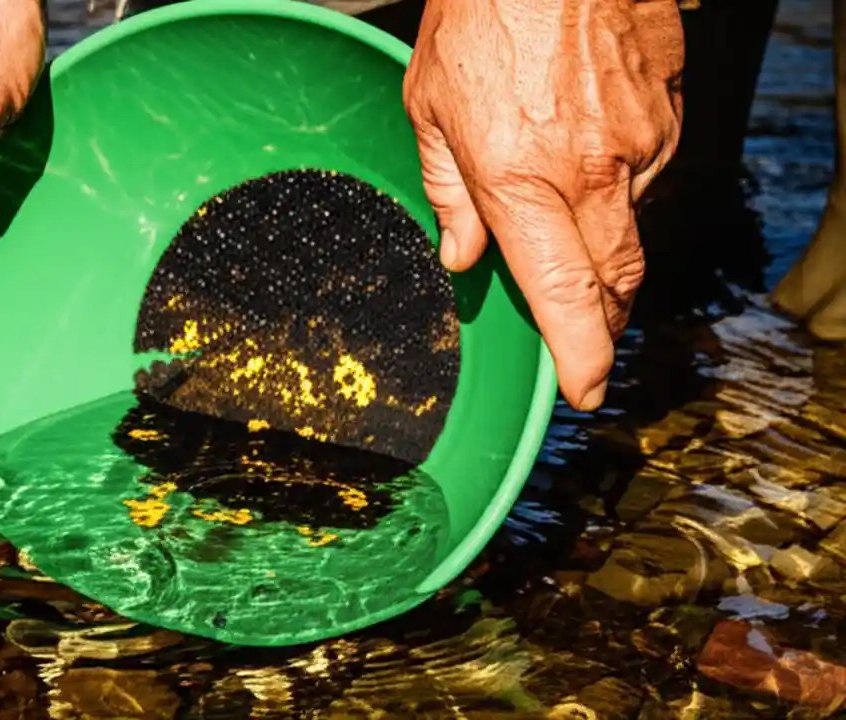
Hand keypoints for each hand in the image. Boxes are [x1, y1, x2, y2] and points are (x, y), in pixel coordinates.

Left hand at [404, 0, 683, 410]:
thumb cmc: (481, 14)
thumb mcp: (429, 106)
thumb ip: (448, 191)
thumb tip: (461, 258)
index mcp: (521, 178)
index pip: (563, 293)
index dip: (580, 353)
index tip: (587, 390)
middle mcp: (590, 170)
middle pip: (614, 279)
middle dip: (598, 318)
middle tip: (581, 333)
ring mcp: (640, 139)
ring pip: (631, 224)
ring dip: (599, 236)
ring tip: (559, 190)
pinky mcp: (670, 109)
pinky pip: (649, 168)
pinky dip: (619, 177)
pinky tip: (586, 141)